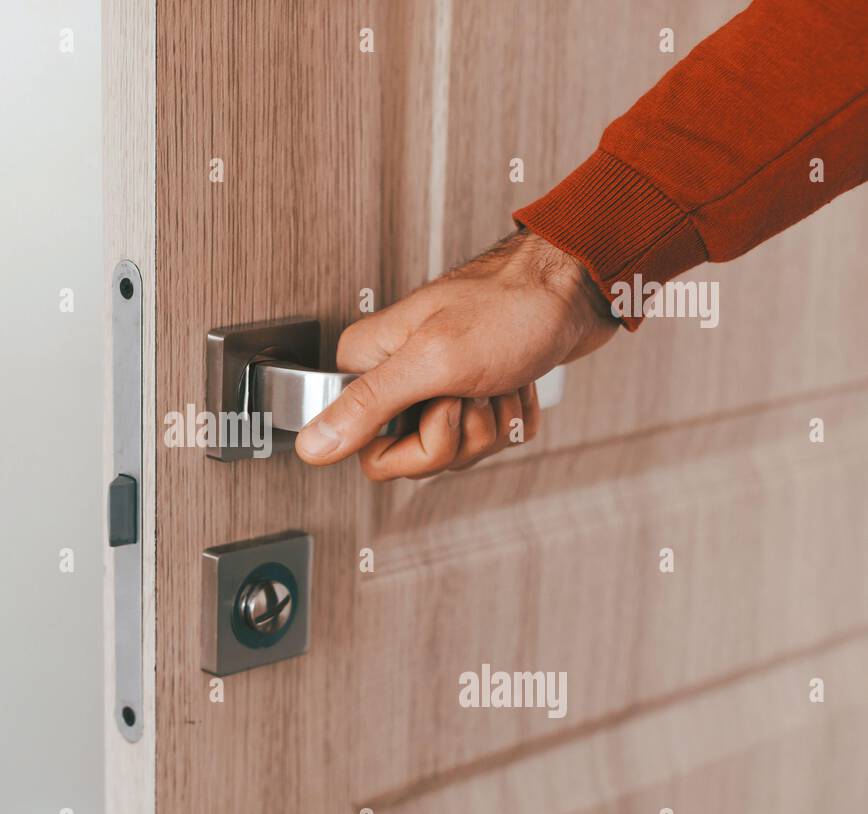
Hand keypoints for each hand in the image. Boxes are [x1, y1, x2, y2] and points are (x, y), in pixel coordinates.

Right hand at [294, 228, 619, 479]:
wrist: (575, 283)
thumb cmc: (510, 305)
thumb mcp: (432, 360)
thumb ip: (366, 406)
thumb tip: (311, 446)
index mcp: (368, 365)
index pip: (369, 453)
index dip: (416, 443)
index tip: (440, 402)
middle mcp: (395, 377)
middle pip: (419, 457)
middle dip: (464, 432)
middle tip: (475, 386)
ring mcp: (436, 388)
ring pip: (458, 451)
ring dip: (494, 420)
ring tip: (500, 376)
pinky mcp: (472, 394)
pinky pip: (490, 439)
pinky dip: (514, 416)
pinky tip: (517, 380)